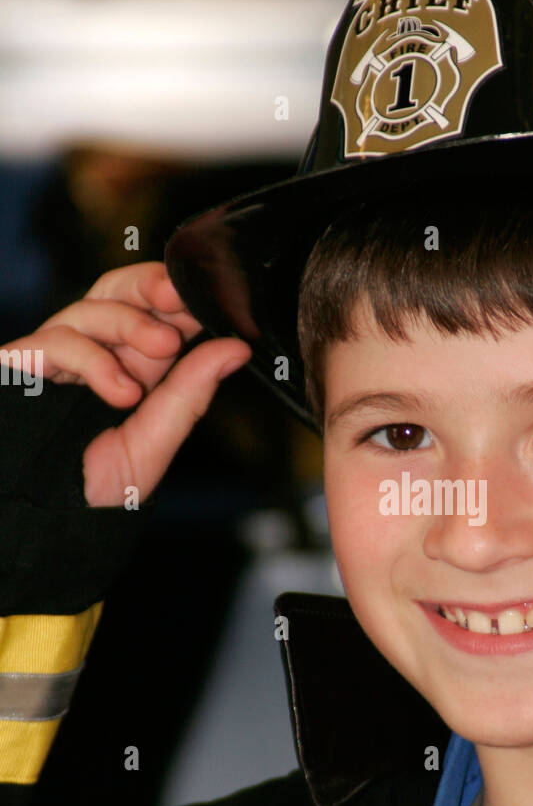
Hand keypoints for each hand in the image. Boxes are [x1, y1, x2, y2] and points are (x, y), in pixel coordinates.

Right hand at [0, 261, 251, 506]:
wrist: (43, 520)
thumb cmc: (94, 489)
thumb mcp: (153, 443)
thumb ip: (190, 393)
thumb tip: (236, 349)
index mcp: (132, 365)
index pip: (155, 308)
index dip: (181, 296)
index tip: (213, 298)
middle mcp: (95, 352)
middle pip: (119, 290)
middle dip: (152, 284)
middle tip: (181, 296)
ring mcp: (57, 355)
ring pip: (92, 307)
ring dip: (133, 321)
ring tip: (165, 348)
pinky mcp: (22, 363)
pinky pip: (58, 340)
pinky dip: (94, 360)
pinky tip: (122, 391)